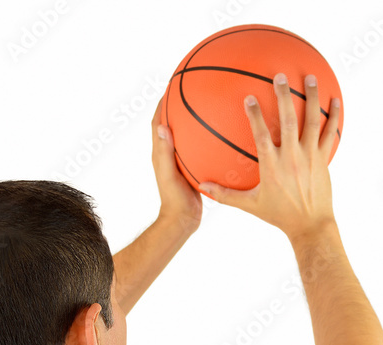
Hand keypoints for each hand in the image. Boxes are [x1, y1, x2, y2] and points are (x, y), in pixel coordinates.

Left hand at [151, 96, 201, 232]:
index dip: (161, 104)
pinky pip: (201, 149)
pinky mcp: (194, 169)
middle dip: (178, 106)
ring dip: (195, 121)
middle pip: (172, 124)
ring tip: (209, 105)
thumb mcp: (170, 174)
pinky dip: (209, 139)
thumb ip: (166, 152)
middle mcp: (170, 154)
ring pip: (188, 135)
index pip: (157, 123)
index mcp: (160, 153)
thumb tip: (162, 127)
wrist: (183, 219)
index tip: (170, 87)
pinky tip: (225, 135)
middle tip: (190, 89)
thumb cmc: (175, 200)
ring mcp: (182, 161)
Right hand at [198, 73, 340, 239]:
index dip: (256, 116)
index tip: (249, 97)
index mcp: (272, 167)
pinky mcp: (324, 159)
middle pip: (289, 121)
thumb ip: (226, 195)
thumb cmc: (279, 215)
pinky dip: (334, 115)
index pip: (262, 136)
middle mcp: (292, 158)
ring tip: (311, 77)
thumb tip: (202, 187)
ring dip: (312, 98)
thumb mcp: (251, 205)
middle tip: (280, 76)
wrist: (310, 226)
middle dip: (284, 96)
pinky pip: (330, 133)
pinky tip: (335, 99)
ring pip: (313, 122)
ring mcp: (310, 157)